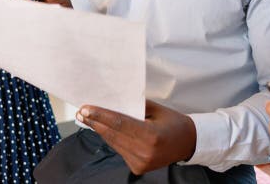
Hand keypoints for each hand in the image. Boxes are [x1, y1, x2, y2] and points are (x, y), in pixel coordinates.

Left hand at [76, 99, 195, 174]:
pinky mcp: (137, 168)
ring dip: (100, 130)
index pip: (119, 123)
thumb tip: (113, 101)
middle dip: (94, 122)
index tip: (85, 108)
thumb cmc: (174, 123)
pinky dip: (111, 139)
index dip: (100, 115)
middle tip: (81, 112)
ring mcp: (140, 163)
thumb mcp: (156, 109)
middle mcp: (144, 152)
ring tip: (87, 119)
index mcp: (151, 136)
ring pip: (113, 143)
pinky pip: (119, 150)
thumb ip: (135, 106)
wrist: (188, 144)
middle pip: (112, 134)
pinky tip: (103, 129)